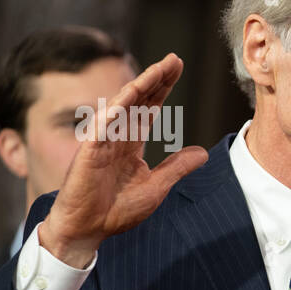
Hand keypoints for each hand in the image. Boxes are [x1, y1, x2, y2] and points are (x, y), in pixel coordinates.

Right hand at [40, 53, 207, 266]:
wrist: (88, 230)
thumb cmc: (116, 210)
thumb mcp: (157, 187)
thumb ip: (177, 168)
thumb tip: (202, 153)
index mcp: (131, 143)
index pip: (149, 108)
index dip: (163, 88)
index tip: (177, 67)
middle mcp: (116, 137)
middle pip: (138, 100)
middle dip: (156, 79)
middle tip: (174, 59)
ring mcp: (102, 142)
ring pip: (121, 107)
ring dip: (139, 87)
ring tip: (157, 71)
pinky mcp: (89, 154)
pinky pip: (101, 128)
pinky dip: (114, 113)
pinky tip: (127, 98)